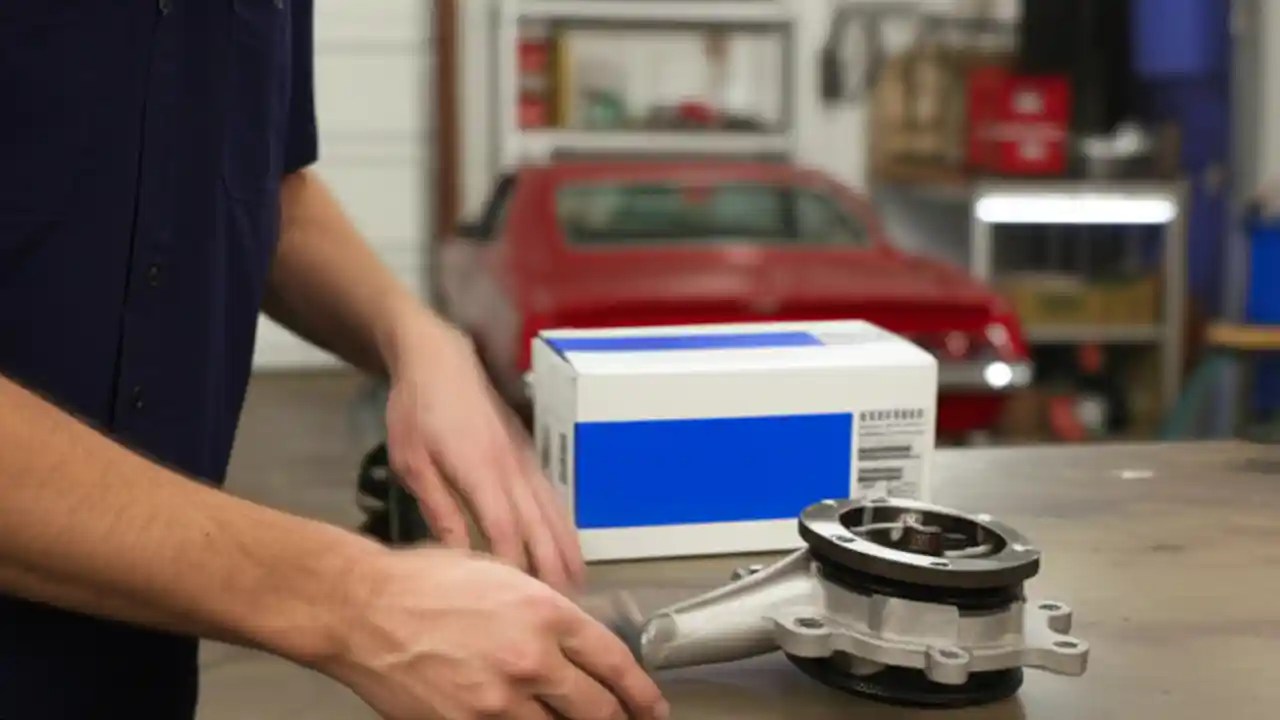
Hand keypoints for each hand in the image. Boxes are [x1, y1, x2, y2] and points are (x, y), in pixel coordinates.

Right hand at [328, 547, 668, 719]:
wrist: (364, 608)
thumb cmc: (424, 584)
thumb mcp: (502, 576)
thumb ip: (544, 611)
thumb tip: (575, 643)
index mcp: (546, 613)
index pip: (614, 663)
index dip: (640, 692)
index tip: (651, 705)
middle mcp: (530, 659)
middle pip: (596, 709)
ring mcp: (498, 700)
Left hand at [384, 321, 584, 591]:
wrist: (440, 359)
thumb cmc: (417, 411)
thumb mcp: (413, 462)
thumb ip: (437, 507)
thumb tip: (456, 554)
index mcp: (480, 472)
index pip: (505, 530)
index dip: (515, 567)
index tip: (518, 602)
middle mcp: (511, 469)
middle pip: (538, 525)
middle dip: (552, 567)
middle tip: (565, 607)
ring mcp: (524, 459)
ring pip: (551, 510)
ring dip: (566, 548)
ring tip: (579, 582)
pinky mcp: (527, 453)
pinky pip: (551, 495)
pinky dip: (563, 522)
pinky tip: (568, 541)